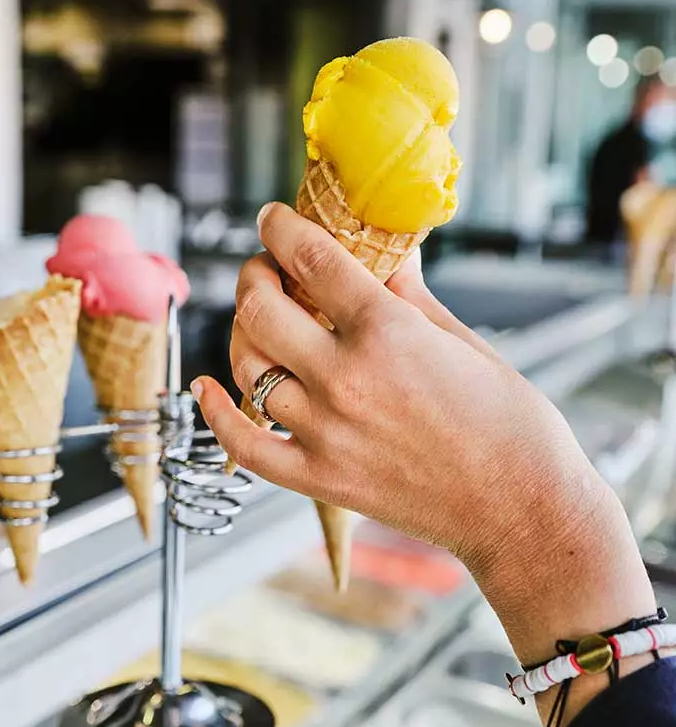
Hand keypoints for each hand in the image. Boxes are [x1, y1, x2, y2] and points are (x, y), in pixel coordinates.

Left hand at [192, 205, 651, 708]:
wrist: (523, 508)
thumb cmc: (511, 423)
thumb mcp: (466, 342)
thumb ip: (411, 297)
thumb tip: (387, 256)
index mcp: (388, 332)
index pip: (312, 259)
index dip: (280, 229)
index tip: (270, 218)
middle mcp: (346, 378)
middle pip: (260, 309)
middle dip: (253, 278)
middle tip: (263, 272)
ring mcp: (325, 431)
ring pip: (246, 366)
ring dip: (242, 335)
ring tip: (255, 324)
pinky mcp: (318, 477)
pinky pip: (244, 443)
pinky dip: (214, 413)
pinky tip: (204, 387)